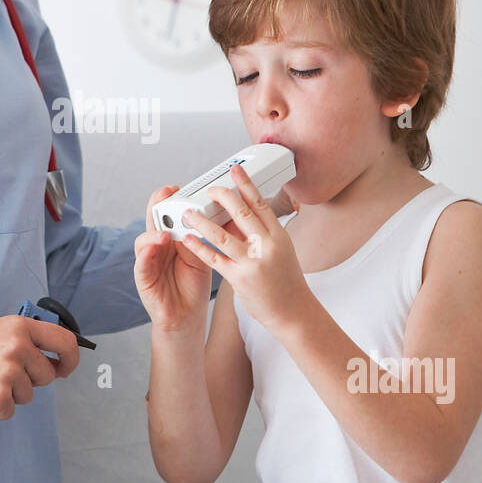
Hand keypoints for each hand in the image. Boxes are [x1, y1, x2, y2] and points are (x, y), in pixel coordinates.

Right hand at [0, 315, 79, 419]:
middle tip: (0, 376)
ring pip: (27, 396)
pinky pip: (8, 412)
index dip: (70, 359)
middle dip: (29, 382)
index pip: (65, 341)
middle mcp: (18, 347)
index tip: (64, 369)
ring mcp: (8, 372)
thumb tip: (49, 359)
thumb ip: (22, 340)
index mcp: (19, 327)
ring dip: (9, 395)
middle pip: (47, 376)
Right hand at [134, 184, 211, 332]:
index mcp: (172, 239)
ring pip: (144, 239)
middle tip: (165, 195)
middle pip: (153, 221)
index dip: (170, 200)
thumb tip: (220, 213)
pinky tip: (151, 248)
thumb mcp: (201, 256)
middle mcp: (158, 246)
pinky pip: (141, 264)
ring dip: (153, 231)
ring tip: (164, 230)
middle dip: (157, 205)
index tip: (177, 188)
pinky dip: (145, 254)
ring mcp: (148, 261)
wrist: (186, 316)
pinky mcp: (144, 278)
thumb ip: (203, 237)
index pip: (167, 214)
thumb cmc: (193, 286)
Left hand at [177, 163, 315, 330]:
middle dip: (223, 197)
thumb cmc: (286, 281)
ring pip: (222, 235)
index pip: (261, 204)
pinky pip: (215, 259)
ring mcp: (253, 262)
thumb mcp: (280, 250)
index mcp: (279, 235)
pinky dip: (199, 247)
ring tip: (187, 213)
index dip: (246, 185)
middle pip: (242, 213)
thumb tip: (242, 213)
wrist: (294, 312)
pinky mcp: (240, 279)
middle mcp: (267, 246)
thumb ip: (262, 233)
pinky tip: (188, 238)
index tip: (235, 170)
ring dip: (202, 222)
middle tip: (209, 190)